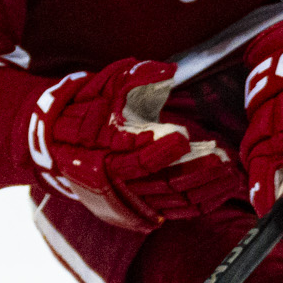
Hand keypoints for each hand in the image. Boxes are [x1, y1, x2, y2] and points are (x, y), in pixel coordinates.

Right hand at [29, 58, 240, 230]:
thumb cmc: (84, 108)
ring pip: (169, 202)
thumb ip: (135, 78)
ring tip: (229, 175)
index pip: (135, 157)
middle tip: (222, 159)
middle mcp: (113, 181)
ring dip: (202, 190)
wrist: (53, 143)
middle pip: (159, 183)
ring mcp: (125, 199)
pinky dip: (196, 206)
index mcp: (103, 151)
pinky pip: (171, 212)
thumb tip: (168, 70)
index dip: (160, 150)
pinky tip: (219, 193)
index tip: (185, 137)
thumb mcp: (103, 86)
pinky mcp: (135, 209)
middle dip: (194, 172)